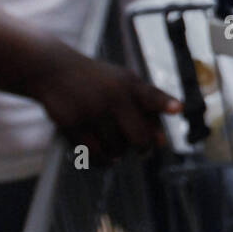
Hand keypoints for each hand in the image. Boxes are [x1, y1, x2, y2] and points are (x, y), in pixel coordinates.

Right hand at [29, 46, 180, 163]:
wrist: (55, 71)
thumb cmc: (99, 81)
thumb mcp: (124, 83)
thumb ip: (146, 107)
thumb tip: (161, 141)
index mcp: (130, 84)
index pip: (151, 96)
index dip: (164, 103)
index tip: (178, 108)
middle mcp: (113, 96)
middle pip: (138, 137)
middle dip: (143, 148)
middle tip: (142, 150)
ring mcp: (92, 110)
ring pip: (117, 149)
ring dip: (119, 152)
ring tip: (116, 144)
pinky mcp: (72, 123)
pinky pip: (95, 154)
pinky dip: (103, 161)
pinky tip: (106, 158)